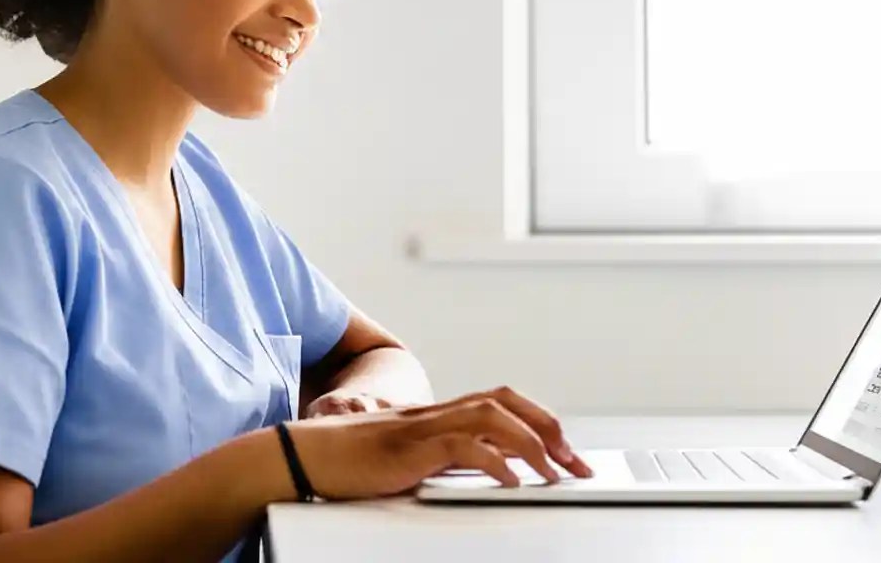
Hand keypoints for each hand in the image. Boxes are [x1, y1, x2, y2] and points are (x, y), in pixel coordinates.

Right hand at [287, 386, 594, 500]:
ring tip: (554, 474)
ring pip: (493, 415)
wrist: (305, 455)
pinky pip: (463, 445)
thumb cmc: (354, 462)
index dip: (540, 421)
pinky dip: (493, 461)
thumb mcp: (414, 459)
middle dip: (549, 427)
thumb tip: (496, 469)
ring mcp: (425, 425)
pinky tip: (510, 482)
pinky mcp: (412, 446)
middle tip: (575, 463)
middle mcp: (438, 411)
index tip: (567, 453)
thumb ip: (451, 458)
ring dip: (531, 443)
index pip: (503, 402)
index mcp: (441, 413)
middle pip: (508, 400)